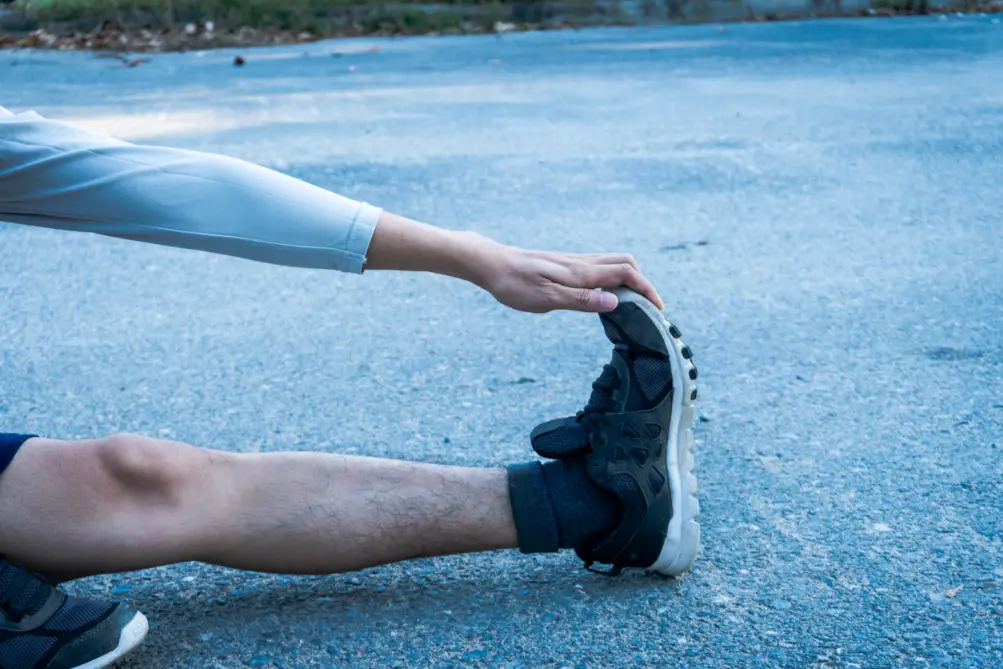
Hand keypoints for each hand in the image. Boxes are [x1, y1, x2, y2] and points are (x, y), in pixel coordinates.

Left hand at [478, 243, 664, 313]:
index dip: (646, 290)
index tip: (658, 309)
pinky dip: (612, 278)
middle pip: (625, 263)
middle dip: (643, 282)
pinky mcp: (564, 264)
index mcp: (581, 272)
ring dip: (629, 279)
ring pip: (612, 263)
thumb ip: (582, 300)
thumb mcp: (547, 299)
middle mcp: (581, 263)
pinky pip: (598, 267)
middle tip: (648, 306)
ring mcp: (573, 262)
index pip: (626, 274)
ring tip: (632, 302)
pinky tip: (604, 294)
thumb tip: (616, 302)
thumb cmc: (515, 284)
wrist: (491, 264)